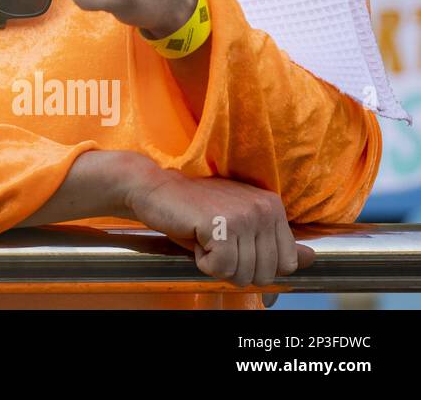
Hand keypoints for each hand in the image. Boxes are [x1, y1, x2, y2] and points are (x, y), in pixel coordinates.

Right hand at [125, 163, 314, 286]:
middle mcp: (263, 209)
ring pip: (243, 274)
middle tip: (214, 243)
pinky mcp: (220, 224)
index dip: (256, 265)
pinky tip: (194, 238)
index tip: (233, 247)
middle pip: (266, 273)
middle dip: (236, 268)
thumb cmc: (194, 210)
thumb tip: (310, 259)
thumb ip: (274, 243)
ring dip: (217, 265)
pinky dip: (202, 262)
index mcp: (273, 206)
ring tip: (203, 238)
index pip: (286, 263)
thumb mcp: (239, 225)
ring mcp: (243, 215)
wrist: (153, 188)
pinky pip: (221, 268)